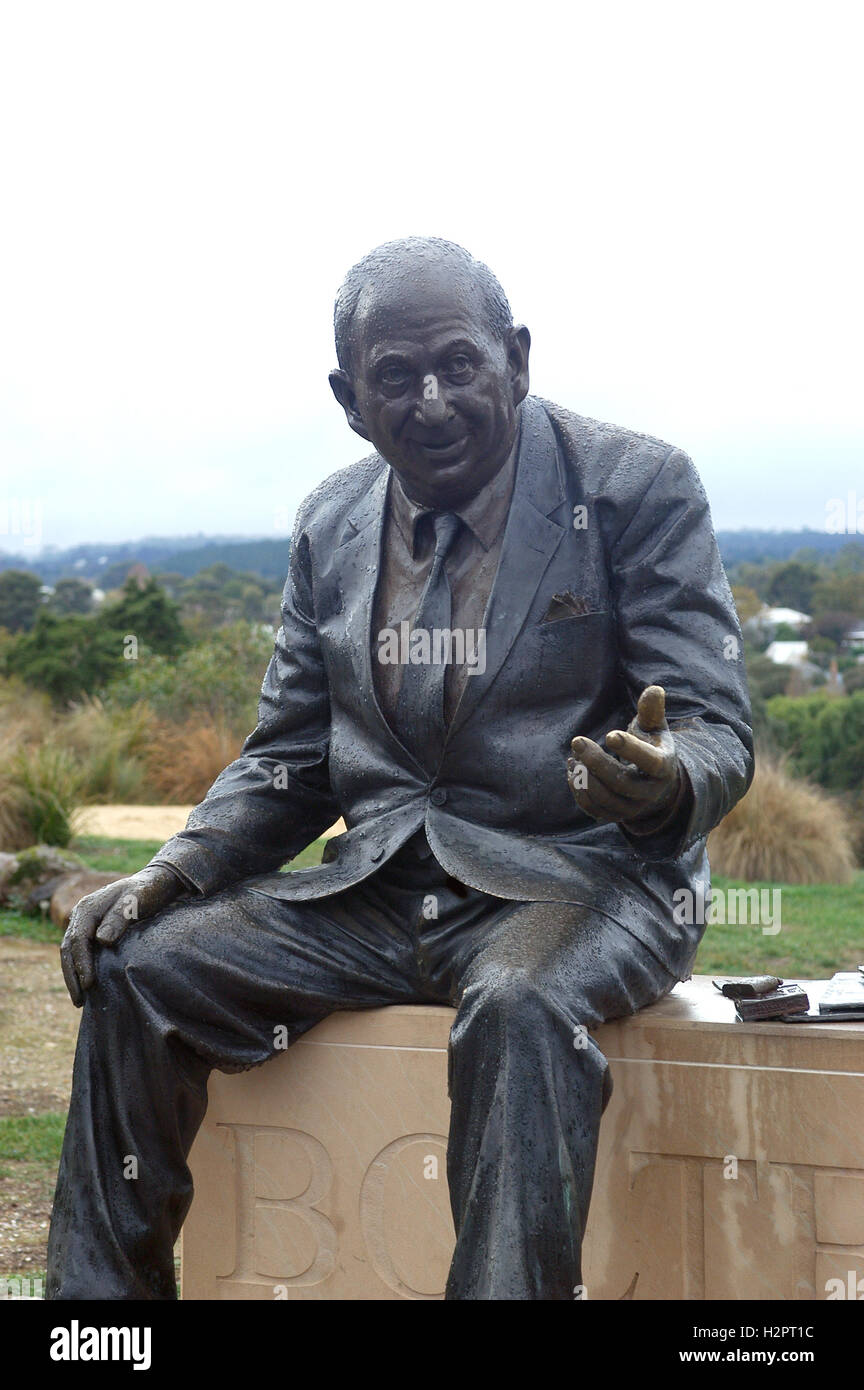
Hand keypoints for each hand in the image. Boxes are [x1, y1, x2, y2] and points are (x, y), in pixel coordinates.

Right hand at [60, 866, 183, 1006]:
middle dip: (72, 976)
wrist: (154, 883)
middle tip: (79, 1001)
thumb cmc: (147, 891)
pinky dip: (81, 969)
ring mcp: (85, 923)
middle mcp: (81, 915)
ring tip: (80, 1000)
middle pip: (68, 949)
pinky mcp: (93, 931)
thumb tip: (101, 940)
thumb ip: (120, 917)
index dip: (81, 963)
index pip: (78, 939)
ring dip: (73, 976)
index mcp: (87, 908)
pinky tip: (88, 986)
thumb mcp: (136, 900)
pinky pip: (81, 952)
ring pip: (71, 953)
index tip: (89, 983)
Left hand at [567, 685, 680, 826]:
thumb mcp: (655, 727)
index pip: (651, 762)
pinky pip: (594, 810)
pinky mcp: (615, 816)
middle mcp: (650, 792)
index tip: (609, 735)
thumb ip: (652, 711)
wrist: (654, 784)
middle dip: (596, 762)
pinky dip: (579, 790)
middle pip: (622, 783)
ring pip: (605, 799)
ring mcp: (633, 807)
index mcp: (663, 767)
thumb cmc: (651, 746)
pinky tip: (572, 769)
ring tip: (573, 755)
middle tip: (577, 741)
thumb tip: (654, 689)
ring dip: (584, 776)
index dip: (631, 749)